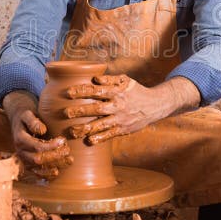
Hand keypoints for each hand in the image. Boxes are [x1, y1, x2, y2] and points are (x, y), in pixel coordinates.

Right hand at [2, 91, 71, 178]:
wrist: (18, 122)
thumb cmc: (25, 117)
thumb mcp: (27, 114)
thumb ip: (33, 122)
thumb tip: (42, 130)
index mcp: (20, 140)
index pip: (37, 147)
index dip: (51, 146)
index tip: (62, 140)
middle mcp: (21, 152)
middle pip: (38, 160)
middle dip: (55, 156)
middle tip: (68, 150)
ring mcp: (24, 159)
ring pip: (39, 168)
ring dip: (55, 166)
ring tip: (69, 160)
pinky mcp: (28, 164)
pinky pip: (37, 173)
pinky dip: (48, 174)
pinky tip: (58, 171)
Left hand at [63, 74, 202, 144]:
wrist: (154, 105)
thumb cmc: (135, 91)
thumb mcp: (125, 81)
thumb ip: (110, 79)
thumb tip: (94, 78)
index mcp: (117, 91)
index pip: (97, 90)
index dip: (82, 91)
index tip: (68, 93)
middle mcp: (118, 105)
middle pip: (97, 108)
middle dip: (80, 111)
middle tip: (66, 113)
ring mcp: (121, 119)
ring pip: (102, 124)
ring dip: (86, 128)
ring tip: (72, 131)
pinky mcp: (124, 129)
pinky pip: (110, 135)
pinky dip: (100, 138)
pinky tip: (89, 141)